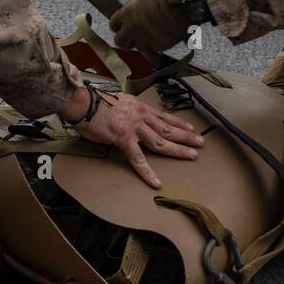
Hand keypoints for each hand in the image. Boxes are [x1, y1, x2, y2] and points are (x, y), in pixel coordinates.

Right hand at [61, 85, 203, 188]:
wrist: (83, 103)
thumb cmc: (94, 103)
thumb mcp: (116, 101)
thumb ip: (125, 111)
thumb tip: (127, 118)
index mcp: (138, 107)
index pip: (163, 116)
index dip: (179, 122)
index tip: (191, 127)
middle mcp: (140, 116)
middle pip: (168, 128)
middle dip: (186, 136)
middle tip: (200, 142)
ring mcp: (134, 128)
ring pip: (161, 141)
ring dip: (178, 149)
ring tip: (191, 155)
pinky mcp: (124, 139)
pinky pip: (138, 159)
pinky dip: (148, 172)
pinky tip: (156, 182)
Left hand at [110, 0, 191, 56]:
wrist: (184, 4)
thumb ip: (133, 8)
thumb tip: (129, 14)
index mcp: (127, 13)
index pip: (113, 24)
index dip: (118, 25)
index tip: (122, 25)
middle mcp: (132, 28)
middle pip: (119, 41)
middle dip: (125, 39)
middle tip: (132, 35)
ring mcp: (144, 39)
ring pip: (137, 47)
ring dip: (142, 42)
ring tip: (153, 32)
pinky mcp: (157, 47)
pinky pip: (152, 48)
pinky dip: (156, 44)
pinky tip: (163, 34)